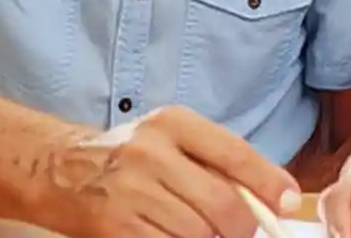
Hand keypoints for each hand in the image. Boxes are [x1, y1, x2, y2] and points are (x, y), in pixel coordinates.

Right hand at [40, 105, 301, 237]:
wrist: (60, 170)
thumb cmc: (130, 156)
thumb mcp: (171, 139)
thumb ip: (215, 161)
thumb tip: (270, 198)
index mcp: (172, 123)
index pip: (234, 153)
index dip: (269, 183)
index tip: (290, 203)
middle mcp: (151, 153)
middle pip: (220, 204)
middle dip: (242, 227)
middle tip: (245, 233)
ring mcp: (131, 192)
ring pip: (197, 233)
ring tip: (206, 233)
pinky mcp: (115, 228)